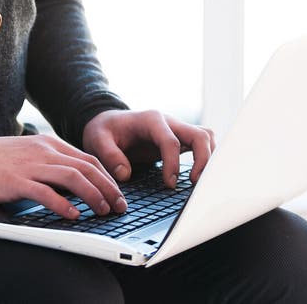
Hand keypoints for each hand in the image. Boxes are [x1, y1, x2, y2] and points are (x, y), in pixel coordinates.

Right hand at [0, 134, 127, 219]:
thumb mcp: (27, 154)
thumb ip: (49, 163)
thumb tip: (73, 183)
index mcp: (47, 143)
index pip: (87, 158)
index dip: (107, 176)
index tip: (117, 193)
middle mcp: (43, 150)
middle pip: (86, 166)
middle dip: (108, 187)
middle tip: (120, 206)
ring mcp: (30, 164)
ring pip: (72, 177)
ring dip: (93, 195)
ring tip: (104, 211)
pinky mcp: (16, 181)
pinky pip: (46, 192)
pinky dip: (63, 204)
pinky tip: (73, 215)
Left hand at [82, 109, 215, 187]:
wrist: (108, 123)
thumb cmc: (104, 130)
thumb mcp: (97, 139)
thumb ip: (109, 155)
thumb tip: (125, 174)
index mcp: (151, 120)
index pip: (170, 141)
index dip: (172, 164)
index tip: (169, 185)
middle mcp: (169, 122)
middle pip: (199, 134)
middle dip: (203, 160)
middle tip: (194, 184)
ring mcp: (176, 129)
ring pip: (205, 137)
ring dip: (209, 158)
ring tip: (199, 183)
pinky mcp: (179, 139)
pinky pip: (201, 144)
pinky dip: (206, 158)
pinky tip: (199, 177)